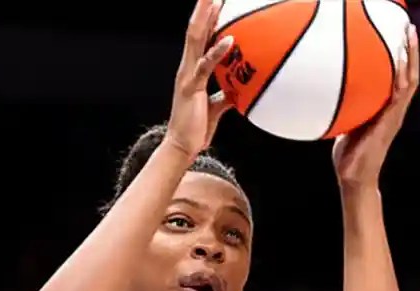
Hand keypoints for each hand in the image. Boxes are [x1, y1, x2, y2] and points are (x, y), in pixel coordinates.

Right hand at [165, 0, 235, 158]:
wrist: (182, 147)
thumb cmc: (196, 127)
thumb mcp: (215, 107)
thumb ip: (224, 94)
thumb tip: (238, 91)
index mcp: (192, 70)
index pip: (200, 38)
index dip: (207, 18)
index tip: (217, 1)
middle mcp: (187, 68)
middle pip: (195, 31)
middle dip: (204, 9)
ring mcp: (187, 76)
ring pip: (196, 41)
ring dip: (206, 19)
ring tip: (216, 0)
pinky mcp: (191, 88)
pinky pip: (206, 66)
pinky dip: (218, 52)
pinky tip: (230, 40)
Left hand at [332, 24, 419, 187]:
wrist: (354, 178)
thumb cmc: (348, 156)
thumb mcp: (347, 125)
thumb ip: (347, 110)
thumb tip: (330, 95)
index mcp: (387, 110)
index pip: (399, 79)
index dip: (401, 59)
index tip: (398, 38)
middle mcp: (395, 110)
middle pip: (409, 73)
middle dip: (410, 49)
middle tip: (409, 27)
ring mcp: (395, 115)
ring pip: (410, 79)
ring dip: (411, 56)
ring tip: (410, 34)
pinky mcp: (391, 121)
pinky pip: (400, 93)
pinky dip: (401, 74)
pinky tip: (399, 58)